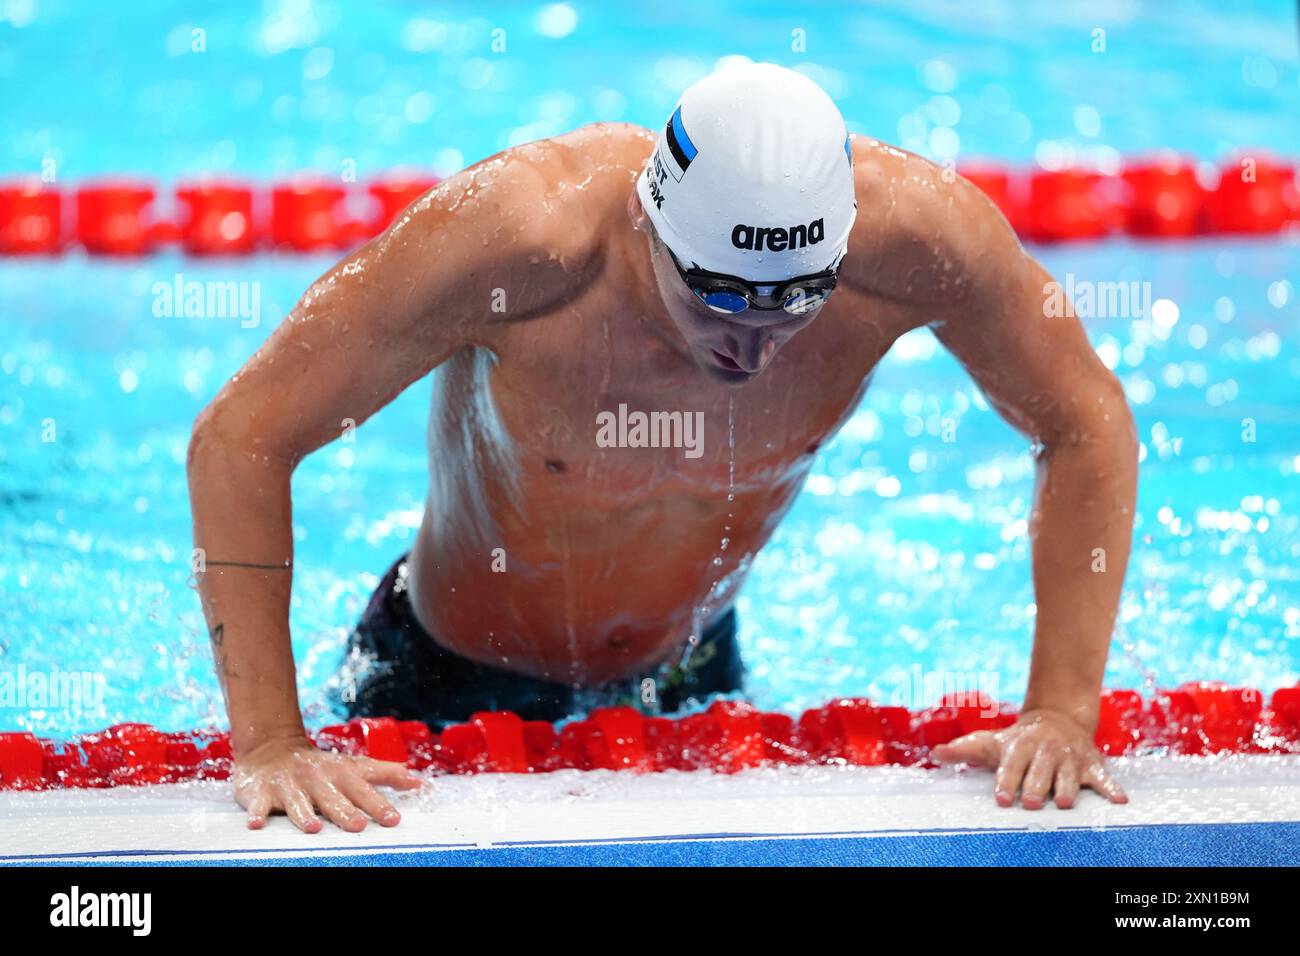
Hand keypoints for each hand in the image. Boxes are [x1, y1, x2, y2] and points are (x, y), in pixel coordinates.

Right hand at [232, 734, 422, 832]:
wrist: (271, 748)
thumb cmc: (320, 766)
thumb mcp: (353, 766)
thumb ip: (386, 775)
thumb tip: (420, 783)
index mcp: (340, 774)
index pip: (363, 790)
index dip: (379, 804)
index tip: (394, 819)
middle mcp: (317, 779)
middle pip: (333, 798)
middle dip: (346, 812)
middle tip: (359, 826)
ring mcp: (289, 785)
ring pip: (298, 802)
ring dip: (305, 815)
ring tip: (314, 828)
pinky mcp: (262, 791)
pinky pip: (258, 804)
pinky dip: (257, 813)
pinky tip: (257, 825)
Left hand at [931, 708, 1127, 809]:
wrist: (1056, 719)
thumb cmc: (1017, 740)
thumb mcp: (990, 741)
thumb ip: (964, 750)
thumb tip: (936, 753)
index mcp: (1020, 747)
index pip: (1011, 766)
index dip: (1006, 782)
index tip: (1002, 798)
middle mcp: (1046, 751)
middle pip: (1040, 772)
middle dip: (1036, 787)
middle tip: (1033, 803)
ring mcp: (1070, 757)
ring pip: (1069, 775)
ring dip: (1067, 788)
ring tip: (1064, 802)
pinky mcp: (1091, 764)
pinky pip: (1103, 777)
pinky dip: (1111, 788)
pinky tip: (1119, 800)